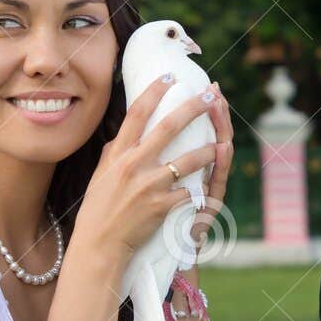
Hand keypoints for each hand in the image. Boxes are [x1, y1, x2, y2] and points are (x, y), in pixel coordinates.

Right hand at [70, 77, 227, 265]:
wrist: (99, 244)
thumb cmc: (98, 209)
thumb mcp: (100, 174)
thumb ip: (114, 152)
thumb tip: (122, 134)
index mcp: (118, 153)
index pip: (137, 113)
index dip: (154, 91)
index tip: (170, 76)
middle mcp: (134, 164)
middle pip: (169, 127)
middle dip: (193, 107)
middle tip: (210, 95)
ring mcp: (149, 185)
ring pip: (188, 160)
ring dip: (208, 151)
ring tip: (221, 144)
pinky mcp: (161, 206)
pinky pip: (188, 191)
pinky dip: (198, 189)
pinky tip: (206, 187)